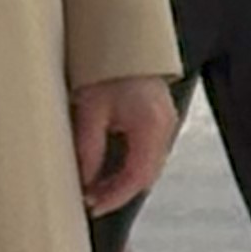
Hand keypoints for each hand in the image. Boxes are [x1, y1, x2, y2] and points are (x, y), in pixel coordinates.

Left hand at [69, 77, 177, 215]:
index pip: (138, 176)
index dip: (115, 196)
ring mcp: (166, 124)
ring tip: (95, 187)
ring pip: (148, 167)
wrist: (122, 44)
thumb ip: (89, 148)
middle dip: (119, 192)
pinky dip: (129, 167)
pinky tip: (109, 170)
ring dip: (123, 181)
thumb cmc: (106, 70)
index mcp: (151, 126)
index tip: (93, 207)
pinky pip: (148, 154)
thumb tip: (85, 180)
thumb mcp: (91, 110)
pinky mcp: (159, 120)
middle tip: (91, 201)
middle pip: (147, 175)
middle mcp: (165, 127)